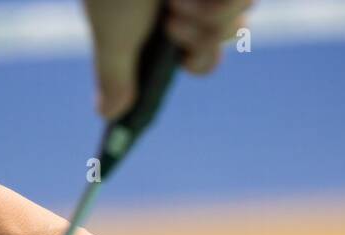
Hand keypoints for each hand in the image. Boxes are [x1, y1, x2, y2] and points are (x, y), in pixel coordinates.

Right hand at [84, 0, 253, 117]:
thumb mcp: (112, 31)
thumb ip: (113, 75)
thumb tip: (107, 114)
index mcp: (171, 19)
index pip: (204, 56)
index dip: (200, 60)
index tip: (182, 57)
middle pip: (224, 38)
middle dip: (201, 39)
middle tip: (171, 21)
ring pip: (237, 17)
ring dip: (206, 18)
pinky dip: (217, 4)